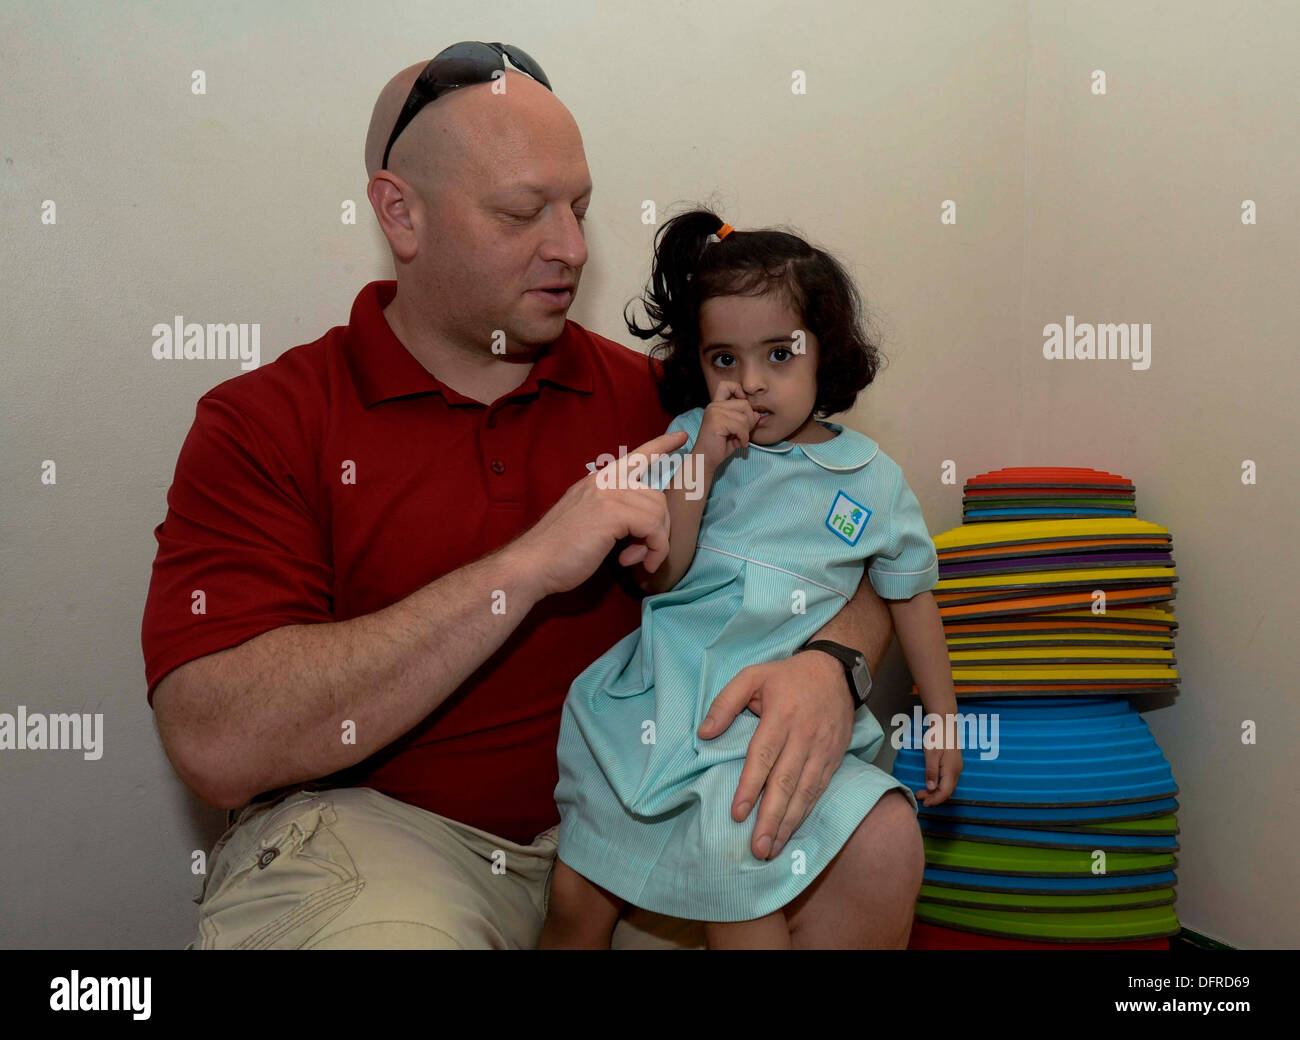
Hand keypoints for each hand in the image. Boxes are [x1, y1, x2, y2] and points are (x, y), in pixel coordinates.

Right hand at [512, 430, 688, 597]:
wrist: (532, 564)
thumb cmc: (558, 551)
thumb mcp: (588, 520)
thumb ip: (611, 512)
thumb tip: (639, 523)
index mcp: (598, 481)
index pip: (636, 455)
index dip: (661, 446)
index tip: (681, 437)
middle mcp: (604, 481)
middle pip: (657, 496)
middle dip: (658, 529)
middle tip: (640, 554)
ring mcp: (608, 494)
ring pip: (659, 512)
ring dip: (654, 543)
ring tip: (633, 559)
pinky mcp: (613, 513)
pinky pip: (653, 528)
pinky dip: (652, 549)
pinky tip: (631, 562)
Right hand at [696, 381, 757, 474]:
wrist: (705, 461)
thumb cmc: (719, 447)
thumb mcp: (735, 431)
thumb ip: (745, 420)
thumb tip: (757, 413)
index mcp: (716, 405)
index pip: (728, 385)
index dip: (740, 392)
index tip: (743, 410)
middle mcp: (714, 406)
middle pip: (744, 404)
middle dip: (749, 420)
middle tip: (744, 433)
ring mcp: (714, 412)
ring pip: (744, 416)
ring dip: (746, 432)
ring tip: (739, 440)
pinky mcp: (716, 422)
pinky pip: (740, 426)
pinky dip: (743, 437)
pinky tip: (739, 443)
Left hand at [698, 650, 854, 860]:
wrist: (835, 672)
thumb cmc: (787, 676)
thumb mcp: (752, 676)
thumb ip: (725, 702)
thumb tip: (704, 734)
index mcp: (782, 716)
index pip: (764, 756)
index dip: (750, 786)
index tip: (737, 813)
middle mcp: (804, 736)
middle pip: (786, 782)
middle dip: (771, 818)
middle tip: (757, 847)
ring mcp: (822, 750)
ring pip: (804, 792)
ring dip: (788, 823)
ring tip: (772, 848)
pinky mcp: (833, 759)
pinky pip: (818, 790)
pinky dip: (805, 813)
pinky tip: (792, 831)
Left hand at [917, 740, 961, 806]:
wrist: (946, 722)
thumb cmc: (937, 736)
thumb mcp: (931, 753)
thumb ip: (931, 771)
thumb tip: (931, 788)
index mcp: (952, 770)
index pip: (945, 792)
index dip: (935, 800)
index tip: (924, 802)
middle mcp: (957, 771)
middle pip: (947, 791)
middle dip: (934, 797)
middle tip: (920, 796)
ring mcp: (957, 767)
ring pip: (948, 785)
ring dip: (936, 791)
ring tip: (923, 791)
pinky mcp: (954, 764)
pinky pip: (948, 779)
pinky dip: (940, 784)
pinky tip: (932, 782)